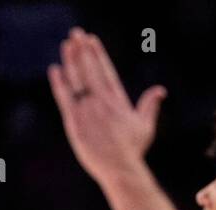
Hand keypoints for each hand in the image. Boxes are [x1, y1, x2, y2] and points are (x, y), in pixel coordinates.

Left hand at [48, 27, 165, 185]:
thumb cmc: (132, 151)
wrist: (119, 168)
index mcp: (117, 100)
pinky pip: (65, 98)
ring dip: (71, 61)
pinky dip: (60, 84)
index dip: (98, 54)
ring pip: (77, 80)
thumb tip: (160, 90)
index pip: (106, 71)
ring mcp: (87, 111)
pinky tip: (55, 69)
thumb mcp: (145, 126)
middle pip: (90, 70)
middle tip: (76, 33)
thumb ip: (149, 105)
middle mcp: (102, 102)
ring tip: (67, 44)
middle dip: (83, 50)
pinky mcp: (74, 123)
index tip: (92, 40)